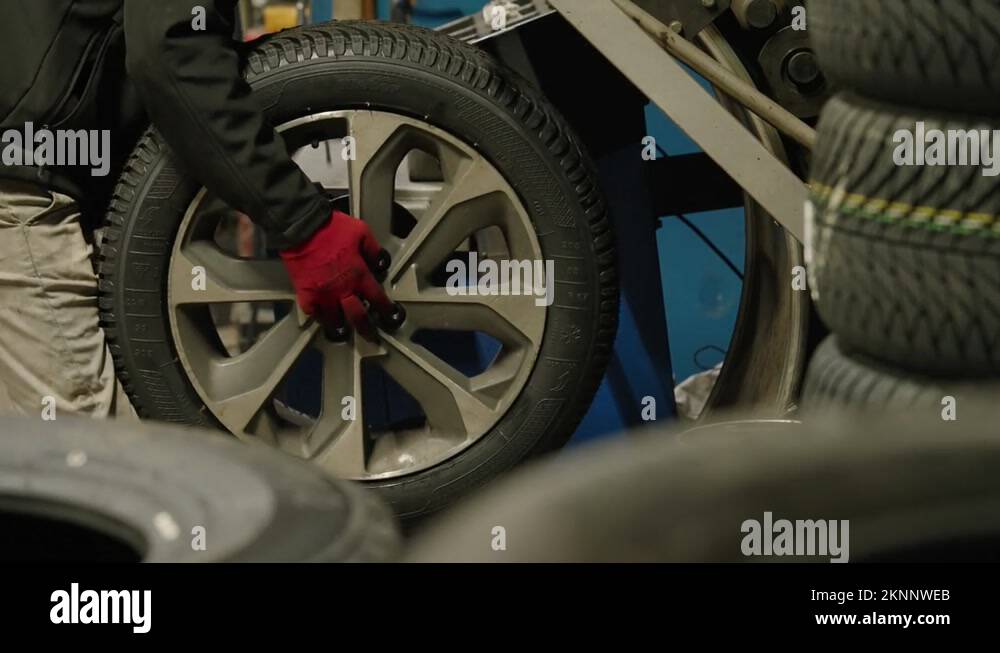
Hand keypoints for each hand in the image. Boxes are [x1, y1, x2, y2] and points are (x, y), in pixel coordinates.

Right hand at [279, 210, 392, 338]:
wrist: (303, 227)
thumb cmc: (333, 228)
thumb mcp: (362, 232)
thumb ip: (373, 250)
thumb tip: (381, 262)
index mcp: (358, 274)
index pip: (377, 298)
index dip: (386, 310)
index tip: (391, 317)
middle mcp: (343, 289)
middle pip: (358, 317)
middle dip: (367, 330)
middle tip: (371, 337)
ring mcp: (323, 294)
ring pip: (334, 319)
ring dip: (341, 325)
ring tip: (345, 329)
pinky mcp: (306, 293)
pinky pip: (313, 313)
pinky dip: (319, 317)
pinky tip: (323, 317)